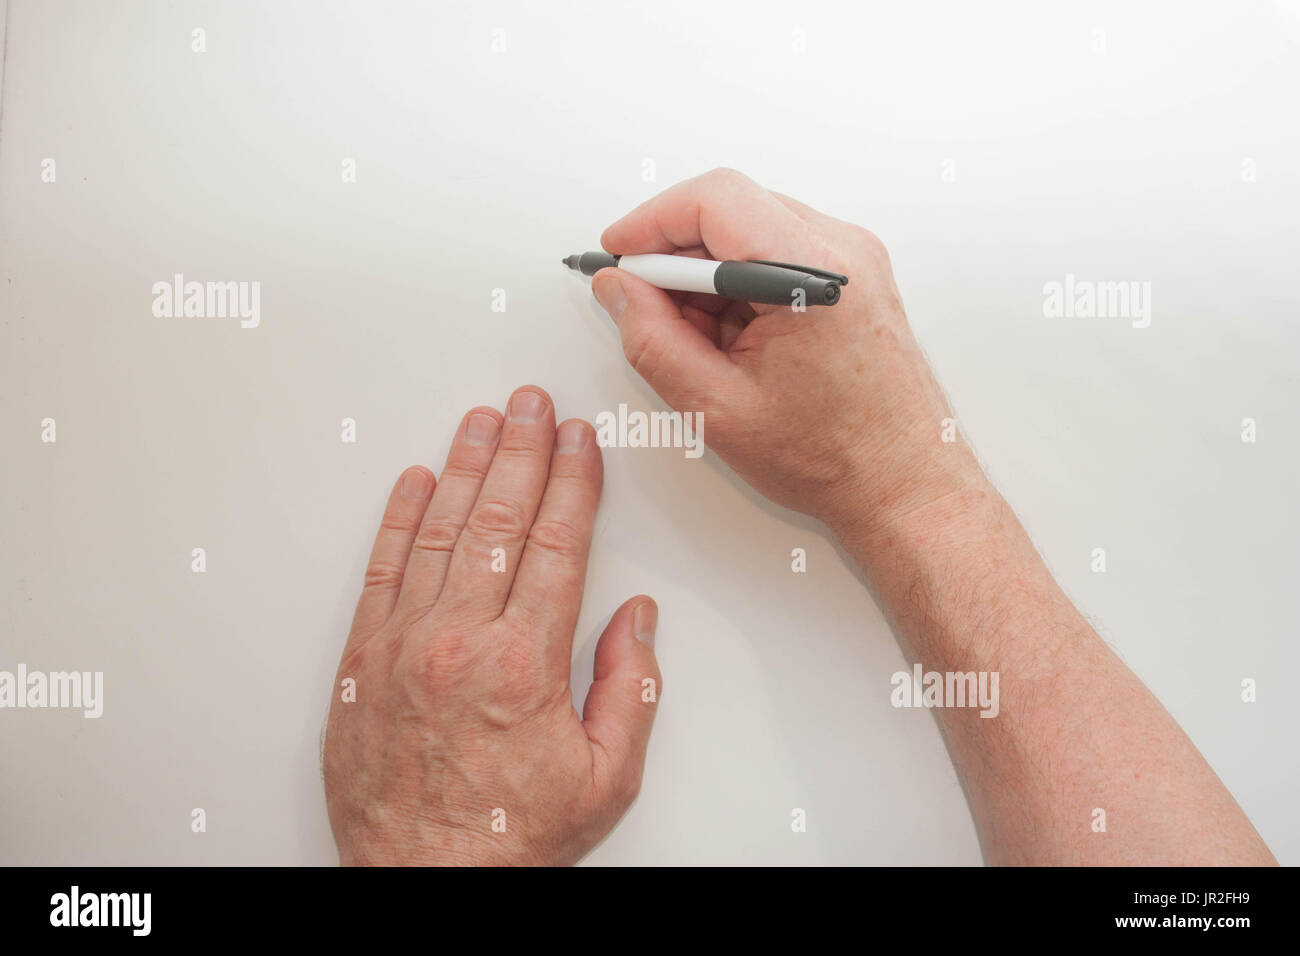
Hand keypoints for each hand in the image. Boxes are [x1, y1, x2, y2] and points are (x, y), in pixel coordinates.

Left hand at [323, 386, 660, 865]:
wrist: (423, 883)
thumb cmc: (509, 838)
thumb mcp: (607, 776)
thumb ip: (631, 688)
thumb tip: (637, 618)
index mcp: (525, 662)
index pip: (556, 544)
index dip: (572, 482)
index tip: (579, 442)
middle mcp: (459, 641)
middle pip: (497, 520)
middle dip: (521, 452)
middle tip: (532, 405)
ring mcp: (403, 645)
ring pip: (438, 531)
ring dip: (463, 467)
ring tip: (481, 422)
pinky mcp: (361, 661)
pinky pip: (381, 571)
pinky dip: (397, 520)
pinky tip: (413, 482)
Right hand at [593, 168, 984, 537]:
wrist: (903, 482)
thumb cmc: (833, 456)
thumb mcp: (716, 408)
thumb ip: (652, 340)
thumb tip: (617, 288)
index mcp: (814, 273)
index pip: (715, 200)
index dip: (652, 221)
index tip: (617, 253)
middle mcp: (842, 250)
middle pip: (731, 208)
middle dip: (675, 254)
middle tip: (645, 308)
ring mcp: (853, 258)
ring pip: (749, 230)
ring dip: (707, 275)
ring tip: (703, 343)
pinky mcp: (853, 275)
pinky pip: (776, 252)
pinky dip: (739, 285)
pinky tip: (735, 340)